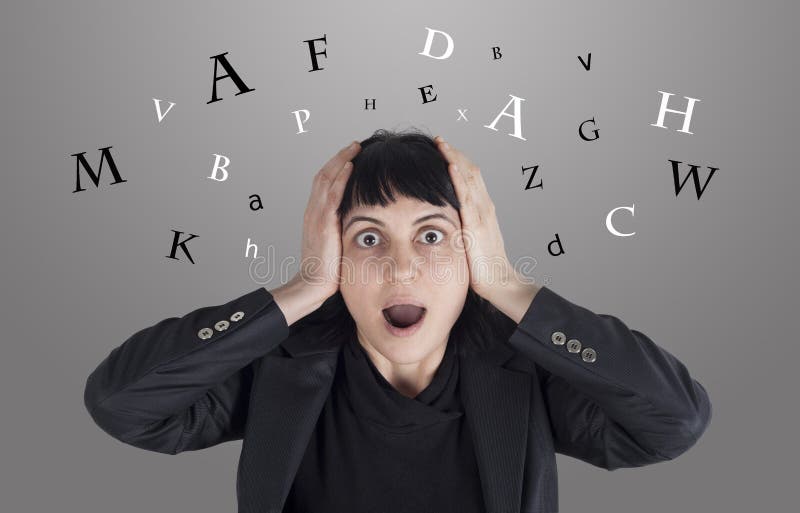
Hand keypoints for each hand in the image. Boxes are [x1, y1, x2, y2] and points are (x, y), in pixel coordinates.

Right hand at [272, 140, 360, 324]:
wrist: (313, 284)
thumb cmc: (327, 268)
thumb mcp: (335, 242)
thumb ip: (342, 227)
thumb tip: (358, 219)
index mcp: (315, 214)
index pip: (324, 183)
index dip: (336, 167)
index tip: (350, 155)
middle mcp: (313, 211)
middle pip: (324, 175)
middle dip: (339, 157)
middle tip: (355, 144)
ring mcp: (316, 216)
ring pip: (326, 180)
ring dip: (341, 161)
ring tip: (354, 148)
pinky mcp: (323, 224)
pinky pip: (331, 195)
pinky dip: (340, 179)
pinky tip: (349, 167)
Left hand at [434, 136, 539, 321]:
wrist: (498, 281)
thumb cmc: (483, 267)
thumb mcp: (471, 240)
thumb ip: (463, 227)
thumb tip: (447, 222)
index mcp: (483, 209)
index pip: (471, 177)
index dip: (458, 161)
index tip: (443, 149)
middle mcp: (485, 206)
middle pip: (470, 171)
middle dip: (454, 153)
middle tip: (439, 139)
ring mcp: (482, 213)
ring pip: (468, 177)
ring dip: (454, 157)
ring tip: (441, 143)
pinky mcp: (476, 224)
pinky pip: (466, 195)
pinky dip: (458, 177)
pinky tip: (450, 164)